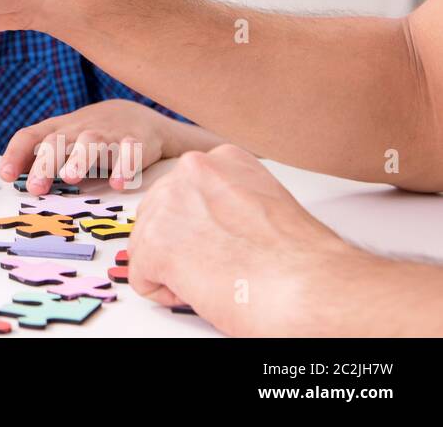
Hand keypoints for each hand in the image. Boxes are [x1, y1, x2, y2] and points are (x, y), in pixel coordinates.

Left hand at [1, 99, 209, 191]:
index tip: (6, 176)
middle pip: (58, 141)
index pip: (30, 136)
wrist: (136, 116)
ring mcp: (108, 134)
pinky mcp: (135, 142)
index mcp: (57, 130)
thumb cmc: (88, 136)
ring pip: (92, 142)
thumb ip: (36, 156)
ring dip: (80, 158)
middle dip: (45, 162)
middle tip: (36, 186)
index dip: (16, 154)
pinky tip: (118, 184)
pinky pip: (130, 152)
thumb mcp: (61, 141)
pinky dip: (125, 166)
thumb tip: (6, 176)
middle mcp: (79, 130)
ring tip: (70, 177)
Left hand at [127, 144, 350, 335]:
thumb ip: (228, 201)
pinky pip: (141, 276)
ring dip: (175, 268)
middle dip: (181, 245)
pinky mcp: (156, 243)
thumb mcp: (265, 203)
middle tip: (219, 264)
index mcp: (223, 159)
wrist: (311, 287)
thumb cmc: (303, 259)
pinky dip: (166, 293)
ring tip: (218, 276)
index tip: (221, 240)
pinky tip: (203, 291)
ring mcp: (170, 204)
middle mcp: (192, 171)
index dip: (199, 226)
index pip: (183, 191)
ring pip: (147, 244)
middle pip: (158, 214)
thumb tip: (209, 222)